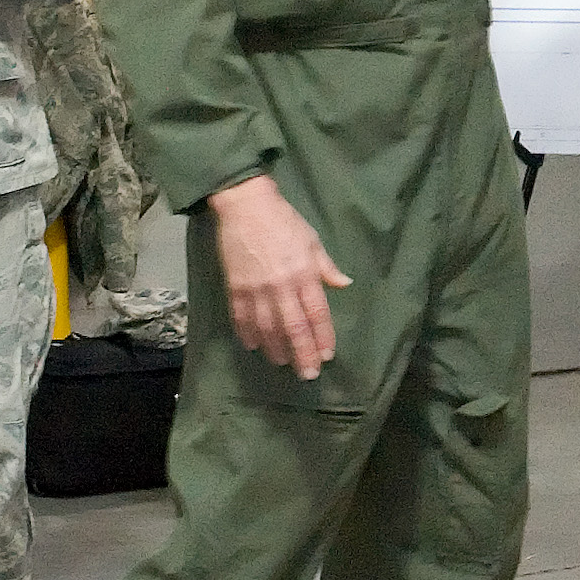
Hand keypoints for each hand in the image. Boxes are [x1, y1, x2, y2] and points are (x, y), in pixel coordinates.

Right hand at [208, 173, 352, 379]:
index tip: (327, 355)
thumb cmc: (284, 221)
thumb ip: (326, 267)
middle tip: (308, 374)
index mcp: (304, 274)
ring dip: (276, 349)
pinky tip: (253, 346)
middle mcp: (282, 286)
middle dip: (302, 354)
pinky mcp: (235, 287)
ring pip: (268, 329)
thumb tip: (344, 284)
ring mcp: (256, 289)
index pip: (317, 314)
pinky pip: (241, 318)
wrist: (245, 206)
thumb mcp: (312, 240)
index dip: (323, 337)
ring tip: (283, 363)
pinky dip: (247, 334)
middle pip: (294, 328)